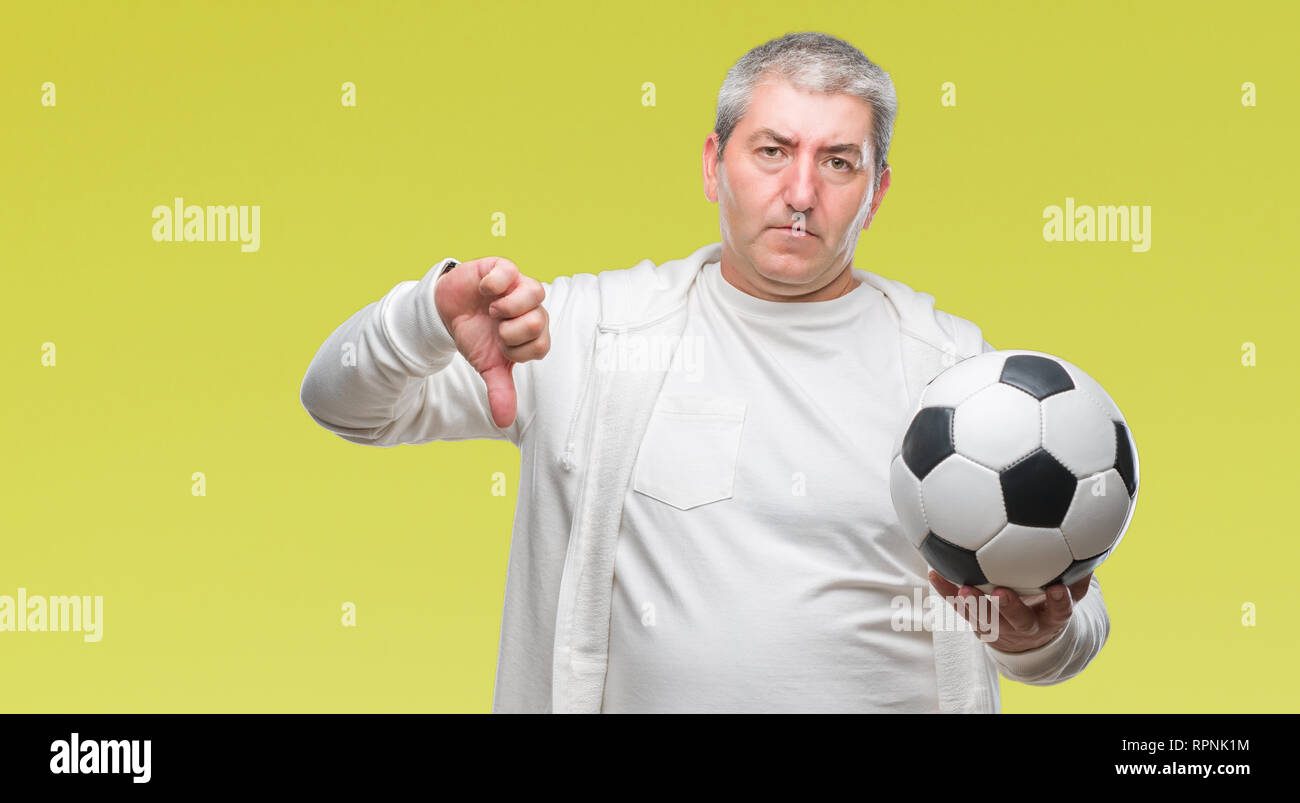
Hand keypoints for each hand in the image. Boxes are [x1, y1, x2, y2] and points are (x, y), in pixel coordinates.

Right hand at [434, 257, 549, 427]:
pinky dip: (493, 285)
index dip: (518, 351)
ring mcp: (518, 285)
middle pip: (540, 321)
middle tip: (495, 328)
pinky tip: (483, 291)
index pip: (542, 346)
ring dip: (508, 308)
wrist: (447, 312)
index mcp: (533, 331)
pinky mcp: (501, 268)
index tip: (501, 348)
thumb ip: (500, 390)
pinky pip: (509, 271)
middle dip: (512, 332)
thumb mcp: (487, 365)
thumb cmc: (475, 336)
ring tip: (492, 310)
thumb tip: (505, 422)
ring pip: (535, 293)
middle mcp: (532, 307)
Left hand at [927, 570, 1092, 652]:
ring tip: (963, 588)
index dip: (1058, 602)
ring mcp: (1001, 627)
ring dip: (974, 604)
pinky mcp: (978, 623)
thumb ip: (1079, 572)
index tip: (1055, 588)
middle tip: (1002, 593)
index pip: (1060, 611)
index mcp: (1053, 616)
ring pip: (987, 619)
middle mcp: (1027, 625)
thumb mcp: (1070, 592)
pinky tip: (934, 573)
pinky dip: (947, 591)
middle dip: (1011, 608)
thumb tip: (1093, 534)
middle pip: (1019, 621)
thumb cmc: (1051, 602)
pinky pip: (961, 609)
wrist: (1030, 639)